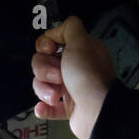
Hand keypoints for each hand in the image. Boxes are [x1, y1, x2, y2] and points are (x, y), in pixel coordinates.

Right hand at [31, 15, 115, 138]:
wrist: (96, 110)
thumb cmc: (88, 75)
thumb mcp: (81, 41)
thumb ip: (70, 27)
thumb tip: (59, 29)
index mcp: (80, 51)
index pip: (50, 42)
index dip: (45, 45)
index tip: (50, 50)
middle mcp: (74, 68)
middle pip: (42, 62)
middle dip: (44, 70)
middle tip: (59, 76)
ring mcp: (70, 88)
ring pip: (42, 84)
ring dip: (44, 89)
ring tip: (56, 96)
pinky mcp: (67, 108)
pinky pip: (47, 107)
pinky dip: (44, 108)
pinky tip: (44, 107)